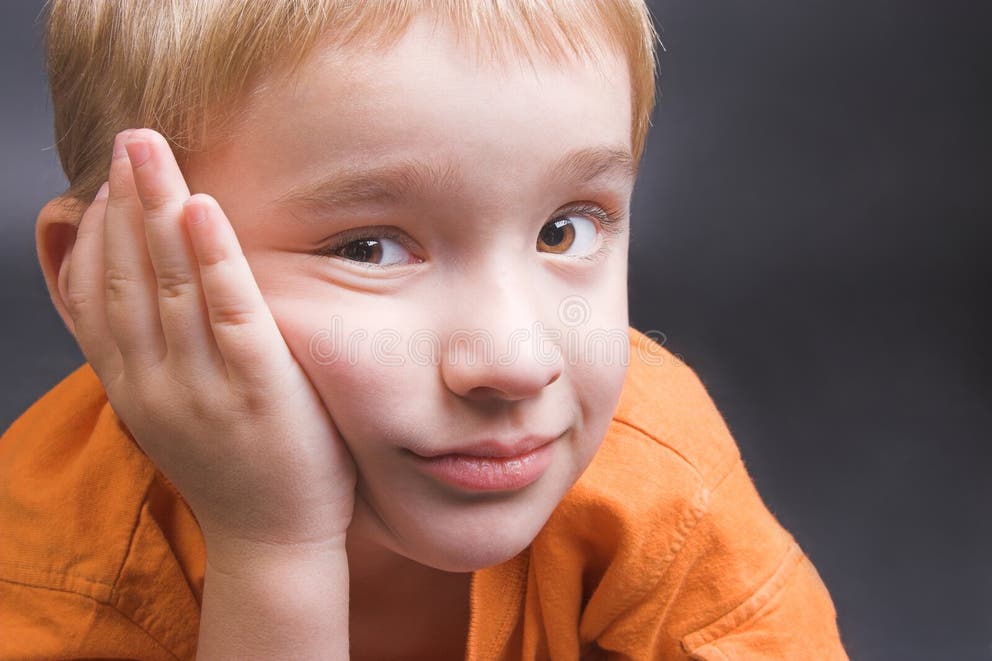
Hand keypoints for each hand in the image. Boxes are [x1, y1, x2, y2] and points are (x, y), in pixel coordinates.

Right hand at [66, 129, 356, 549]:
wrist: (272, 540)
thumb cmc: (233, 465)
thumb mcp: (173, 408)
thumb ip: (150, 352)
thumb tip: (140, 292)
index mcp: (132, 384)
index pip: (98, 293)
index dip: (100, 230)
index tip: (107, 177)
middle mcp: (154, 382)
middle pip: (127, 277)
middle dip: (125, 202)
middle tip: (131, 138)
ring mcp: (204, 387)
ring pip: (169, 286)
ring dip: (159, 213)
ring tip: (154, 152)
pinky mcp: (258, 391)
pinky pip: (232, 316)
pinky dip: (216, 261)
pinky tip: (206, 211)